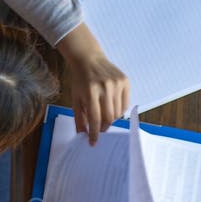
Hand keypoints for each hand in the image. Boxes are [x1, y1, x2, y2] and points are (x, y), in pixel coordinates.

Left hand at [56, 23, 129, 145]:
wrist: (89, 59)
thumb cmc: (80, 80)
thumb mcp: (75, 99)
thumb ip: (79, 118)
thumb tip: (83, 135)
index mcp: (90, 92)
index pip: (95, 118)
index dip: (95, 133)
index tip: (93, 142)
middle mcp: (105, 87)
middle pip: (108, 117)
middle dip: (103, 127)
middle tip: (99, 129)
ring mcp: (117, 83)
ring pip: (118, 112)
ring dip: (111, 119)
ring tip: (104, 115)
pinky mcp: (125, 81)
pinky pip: (125, 104)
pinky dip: (119, 110)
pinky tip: (111, 107)